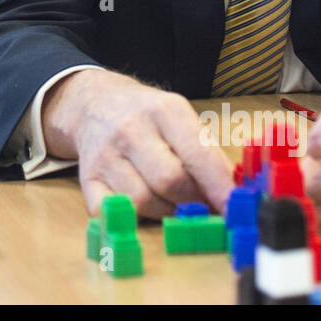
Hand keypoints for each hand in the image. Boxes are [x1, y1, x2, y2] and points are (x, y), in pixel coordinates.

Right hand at [44, 68, 234, 218]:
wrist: (94, 103)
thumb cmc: (146, 114)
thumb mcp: (180, 117)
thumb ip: (206, 152)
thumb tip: (232, 193)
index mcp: (164, 110)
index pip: (198, 155)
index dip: (219, 187)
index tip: (234, 209)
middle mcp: (131, 129)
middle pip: (170, 181)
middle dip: (192, 201)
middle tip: (199, 203)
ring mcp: (106, 154)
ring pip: (143, 201)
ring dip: (165, 211)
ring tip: (171, 201)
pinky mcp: (87, 176)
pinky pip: (110, 211)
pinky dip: (129, 217)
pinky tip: (141, 204)